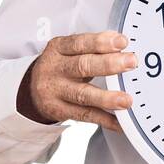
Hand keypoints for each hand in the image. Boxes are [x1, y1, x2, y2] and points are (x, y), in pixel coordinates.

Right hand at [17, 30, 134, 131]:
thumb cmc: (62, 65)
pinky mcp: (59, 111)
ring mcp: (55, 92)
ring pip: (83, 95)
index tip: (122, 42)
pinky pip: (85, 116)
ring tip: (126, 100)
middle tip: (131, 63)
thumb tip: (121, 43)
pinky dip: (105, 119)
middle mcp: (55, 69)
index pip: (79, 43)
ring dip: (107, 98)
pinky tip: (120, 122)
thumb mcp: (69, 51)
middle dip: (109, 64)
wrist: (32, 89)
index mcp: (58, 48)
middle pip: (82, 66)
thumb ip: (92, 47)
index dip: (101, 42)